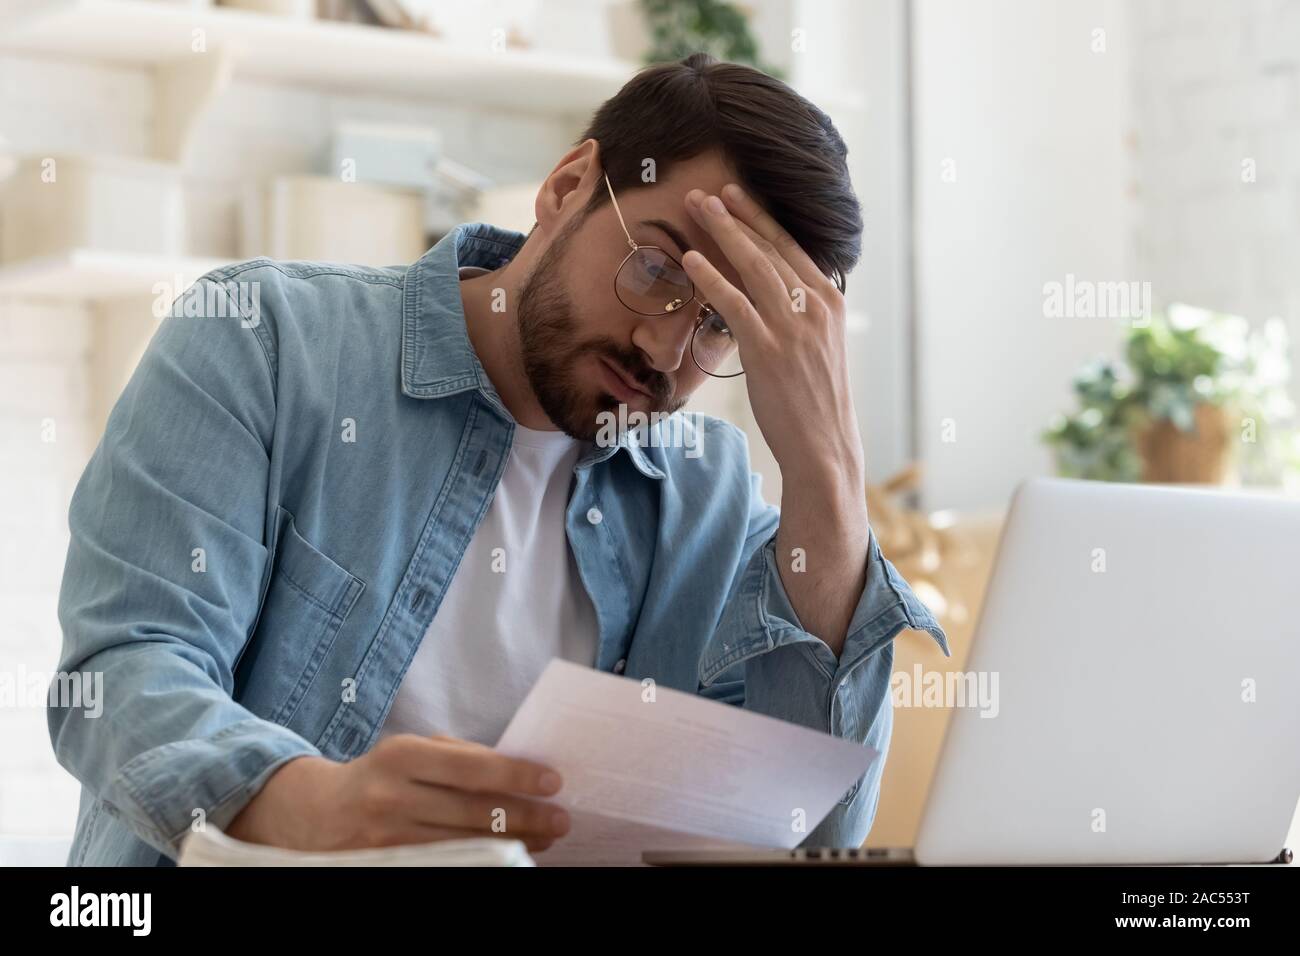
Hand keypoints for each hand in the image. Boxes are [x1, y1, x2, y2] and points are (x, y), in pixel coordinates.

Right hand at [225, 734, 569, 853]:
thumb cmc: (378, 776)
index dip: (516, 776)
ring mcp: (386, 839)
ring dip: (512, 844)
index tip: (553, 782)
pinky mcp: (384, 867)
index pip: (471, 768)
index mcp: (401, 757)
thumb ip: (457, 756)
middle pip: (473, 813)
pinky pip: (444, 866)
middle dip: (525, 817)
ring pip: (464, 845)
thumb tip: (516, 768)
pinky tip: (506, 858)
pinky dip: (480, 862)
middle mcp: (392, 797)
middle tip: (561, 819)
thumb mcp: (409, 751)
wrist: (310, 815)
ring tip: (544, 840)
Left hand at [682, 184, 870, 652]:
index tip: (739, 194)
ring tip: (696, 207)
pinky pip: (735, 304)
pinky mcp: (769, 350)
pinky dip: (712, 278)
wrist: (825, 448)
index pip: (794, 248)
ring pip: (754, 265)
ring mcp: (793, 328)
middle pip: (772, 247)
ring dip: (721, 231)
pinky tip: (692, 259)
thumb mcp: (819, 350)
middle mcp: (816, 308)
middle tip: (709, 189)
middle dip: (738, 214)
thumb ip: (802, 316)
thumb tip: (778, 293)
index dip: (763, 218)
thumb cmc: (815, 404)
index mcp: (830, 303)